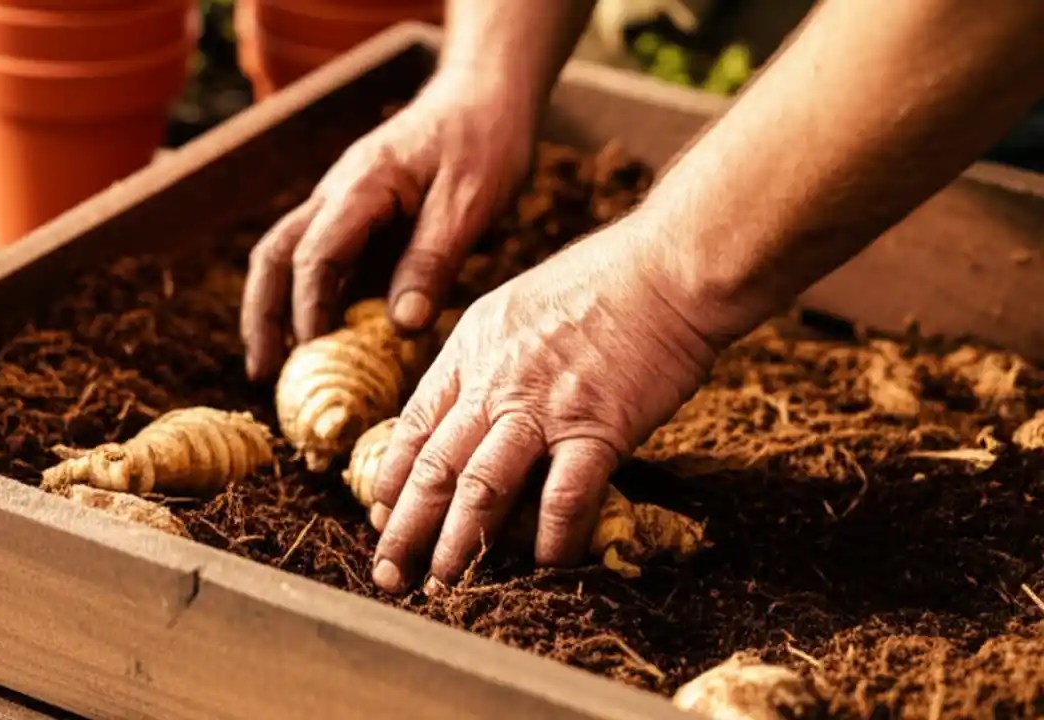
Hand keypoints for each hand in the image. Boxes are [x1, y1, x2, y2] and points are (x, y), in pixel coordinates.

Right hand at [241, 69, 536, 379]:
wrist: (485, 96)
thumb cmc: (482, 143)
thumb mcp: (470, 204)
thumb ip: (433, 262)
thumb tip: (402, 327)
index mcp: (361, 186)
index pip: (316, 255)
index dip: (309, 310)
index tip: (313, 357)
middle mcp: (337, 195)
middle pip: (276, 255)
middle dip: (262, 315)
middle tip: (261, 373)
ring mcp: (343, 206)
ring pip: (288, 257)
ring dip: (275, 310)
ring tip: (274, 367)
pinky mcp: (359, 220)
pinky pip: (322, 263)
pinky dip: (310, 302)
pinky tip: (321, 343)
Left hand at [367, 219, 720, 592]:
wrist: (668, 266)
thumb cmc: (602, 281)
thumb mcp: (515, 306)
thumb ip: (486, 358)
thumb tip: (469, 405)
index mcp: (471, 350)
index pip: (414, 424)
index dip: (390, 477)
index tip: (377, 514)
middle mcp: (496, 382)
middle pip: (434, 466)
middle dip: (404, 526)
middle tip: (389, 571)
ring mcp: (545, 408)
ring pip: (481, 488)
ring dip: (457, 544)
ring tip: (442, 584)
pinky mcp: (598, 428)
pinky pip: (564, 497)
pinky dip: (550, 537)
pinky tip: (543, 564)